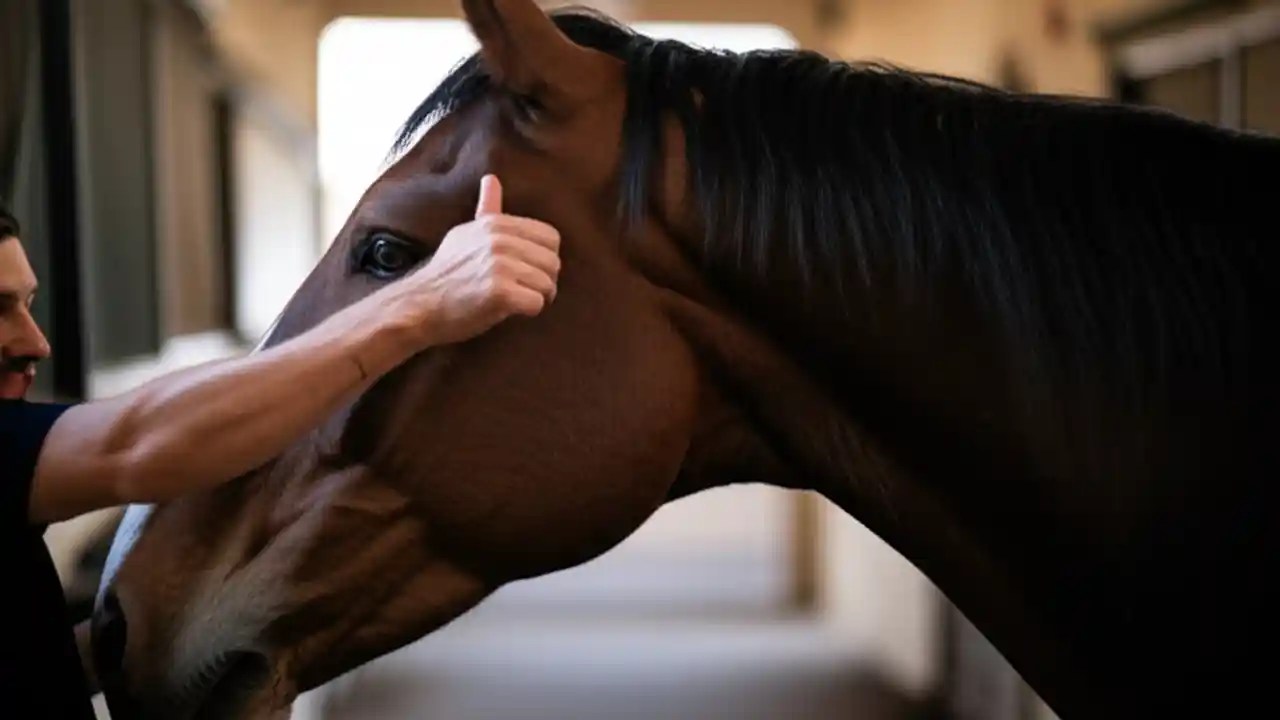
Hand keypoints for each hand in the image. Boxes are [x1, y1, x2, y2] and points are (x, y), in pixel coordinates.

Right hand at [403, 174, 561, 346]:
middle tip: (524, 291)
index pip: (551, 237)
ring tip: (515, 302)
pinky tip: (509, 311)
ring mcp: (499, 265)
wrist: (420, 305)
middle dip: (545, 281)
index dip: (544, 258)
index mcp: (497, 224)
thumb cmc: (447, 273)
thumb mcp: (465, 233)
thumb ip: (487, 209)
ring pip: (547, 284)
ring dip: (537, 298)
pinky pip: (537, 303)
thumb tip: (491, 179)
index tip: (527, 271)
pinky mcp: (499, 292)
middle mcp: (499, 240)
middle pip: (553, 262)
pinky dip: (529, 312)